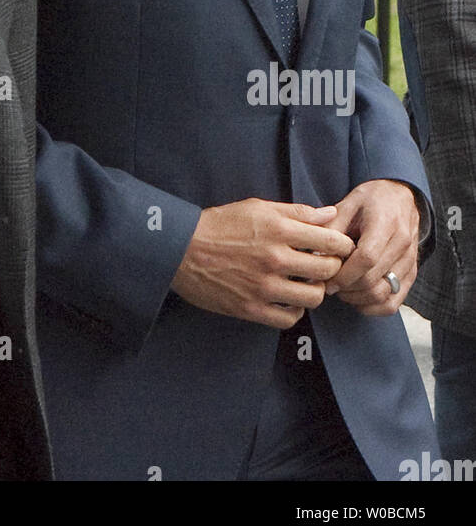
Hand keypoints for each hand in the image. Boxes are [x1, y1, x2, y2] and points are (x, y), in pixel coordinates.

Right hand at [171, 198, 353, 328]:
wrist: (181, 248)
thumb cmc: (220, 224)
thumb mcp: (257, 208)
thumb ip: (296, 212)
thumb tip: (330, 214)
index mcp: (278, 229)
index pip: (330, 241)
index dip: (343, 245)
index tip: (340, 248)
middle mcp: (274, 259)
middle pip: (327, 271)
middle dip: (332, 268)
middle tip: (324, 266)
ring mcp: (263, 286)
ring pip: (313, 298)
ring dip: (314, 290)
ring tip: (305, 283)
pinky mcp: (251, 308)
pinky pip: (290, 318)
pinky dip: (294, 310)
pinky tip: (288, 299)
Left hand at [323, 179, 418, 313]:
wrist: (401, 197)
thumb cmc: (371, 200)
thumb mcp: (348, 203)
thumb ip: (332, 227)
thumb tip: (314, 253)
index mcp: (386, 223)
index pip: (367, 258)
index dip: (344, 274)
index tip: (327, 280)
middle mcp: (402, 244)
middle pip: (373, 280)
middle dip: (346, 288)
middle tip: (329, 286)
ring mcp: (410, 262)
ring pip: (383, 294)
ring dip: (357, 299)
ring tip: (341, 290)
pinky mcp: (411, 274)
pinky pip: (393, 303)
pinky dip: (372, 307)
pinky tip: (357, 298)